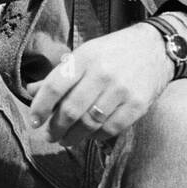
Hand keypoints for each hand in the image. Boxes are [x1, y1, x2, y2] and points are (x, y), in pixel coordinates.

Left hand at [27, 23, 173, 146]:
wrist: (155, 48)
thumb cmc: (113, 52)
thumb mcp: (85, 54)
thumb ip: (60, 75)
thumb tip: (31, 91)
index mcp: (85, 58)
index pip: (55, 86)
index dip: (40, 107)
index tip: (34, 121)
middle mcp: (102, 73)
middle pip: (71, 110)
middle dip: (55, 128)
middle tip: (50, 136)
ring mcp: (122, 89)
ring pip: (89, 123)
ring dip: (74, 136)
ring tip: (67, 139)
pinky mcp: (138, 104)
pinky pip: (110, 129)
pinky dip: (97, 136)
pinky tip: (91, 135)